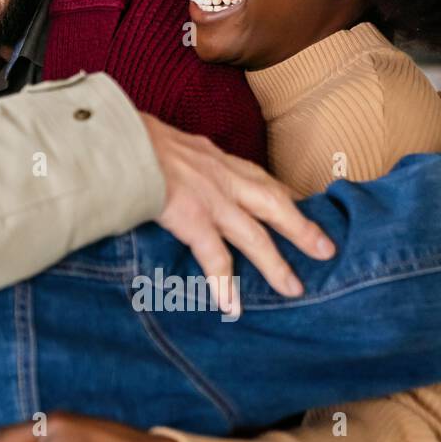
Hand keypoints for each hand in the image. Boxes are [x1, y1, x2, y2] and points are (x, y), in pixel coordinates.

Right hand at [140, 114, 333, 314]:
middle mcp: (218, 174)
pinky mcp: (193, 218)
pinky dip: (225, 283)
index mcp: (209, 154)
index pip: (254, 174)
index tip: (299, 205)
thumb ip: (167, 154)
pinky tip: (232, 305)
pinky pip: (216, 256)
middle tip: (325, 248)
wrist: (115, 139)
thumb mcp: (157, 137)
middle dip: (300, 226)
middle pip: (272, 201)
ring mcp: (209, 197)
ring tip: (292, 288)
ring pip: (254, 234)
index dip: (278, 192)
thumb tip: (157, 164)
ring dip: (275, 262)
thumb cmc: (126, 135)